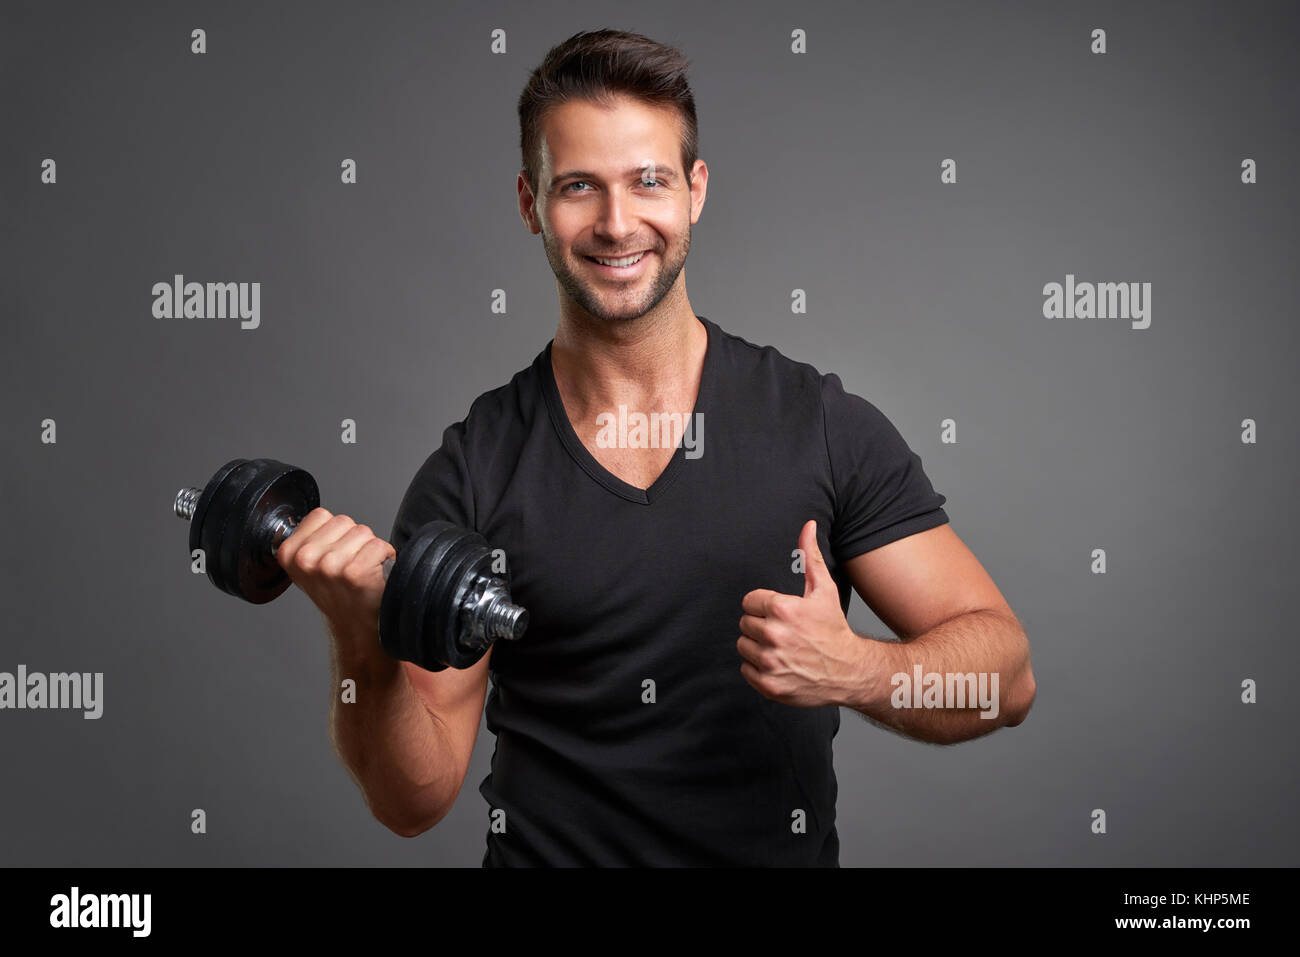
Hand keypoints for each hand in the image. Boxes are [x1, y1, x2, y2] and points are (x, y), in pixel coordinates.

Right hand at [274, 507, 395, 635]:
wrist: (355, 628)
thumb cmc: (338, 594)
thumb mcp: (309, 567)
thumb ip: (309, 539)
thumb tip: (318, 518)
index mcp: (289, 554)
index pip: (320, 515)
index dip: (335, 532)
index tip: (334, 554)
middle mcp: (306, 560)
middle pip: (343, 521)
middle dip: (353, 539)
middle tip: (350, 566)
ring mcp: (330, 566)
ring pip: (363, 531)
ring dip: (369, 548)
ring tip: (361, 571)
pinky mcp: (355, 572)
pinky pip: (380, 545)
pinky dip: (385, 556)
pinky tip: (374, 575)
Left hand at [737, 519, 866, 707]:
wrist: (850, 671)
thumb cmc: (834, 628)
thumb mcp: (824, 590)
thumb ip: (810, 556)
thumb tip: (808, 525)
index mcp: (782, 609)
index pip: (749, 602)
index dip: (764, 606)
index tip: (780, 613)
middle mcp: (774, 636)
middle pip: (744, 623)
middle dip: (761, 625)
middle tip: (782, 630)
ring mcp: (771, 662)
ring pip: (743, 646)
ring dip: (757, 646)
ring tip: (781, 647)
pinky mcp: (768, 684)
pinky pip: (745, 669)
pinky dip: (758, 668)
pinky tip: (779, 663)